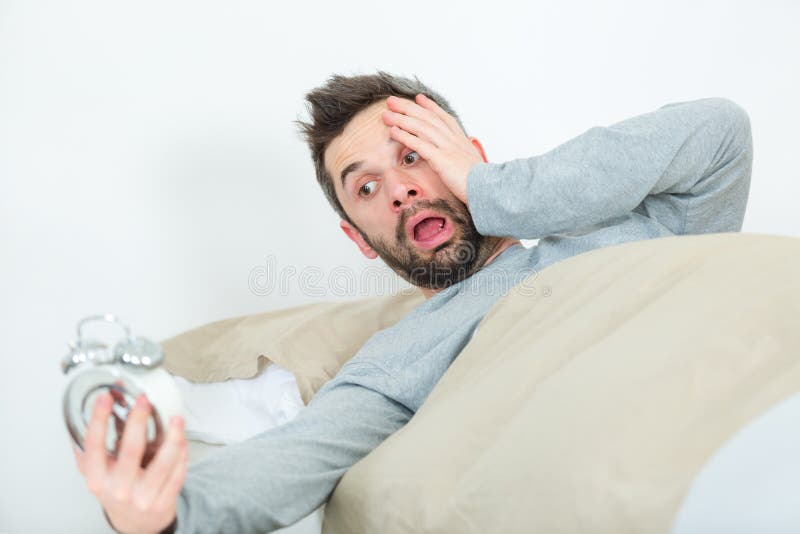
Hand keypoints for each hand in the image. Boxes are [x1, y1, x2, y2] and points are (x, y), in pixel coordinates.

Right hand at [72, 392, 186, 533]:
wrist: (135, 522)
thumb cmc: (117, 489)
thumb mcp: (99, 471)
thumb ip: (94, 445)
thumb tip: (98, 406)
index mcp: (98, 478)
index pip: (94, 445)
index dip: (98, 419)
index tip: (106, 397)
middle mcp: (118, 488)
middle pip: (131, 449)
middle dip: (139, 420)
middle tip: (144, 401)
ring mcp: (142, 497)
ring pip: (163, 463)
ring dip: (173, 437)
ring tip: (176, 419)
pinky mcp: (163, 501)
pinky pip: (178, 473)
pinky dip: (182, 454)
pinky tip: (182, 440)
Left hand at [381, 94, 484, 204]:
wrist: (491, 189)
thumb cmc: (482, 183)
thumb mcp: (473, 166)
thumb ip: (463, 160)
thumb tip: (458, 160)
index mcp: (461, 141)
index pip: (443, 118)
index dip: (430, 107)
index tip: (418, 99)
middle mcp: (454, 140)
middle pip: (428, 118)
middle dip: (408, 108)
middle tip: (392, 101)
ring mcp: (448, 148)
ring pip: (421, 128)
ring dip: (401, 119)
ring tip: (386, 114)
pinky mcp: (441, 159)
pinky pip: (420, 144)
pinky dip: (405, 136)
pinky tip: (393, 131)